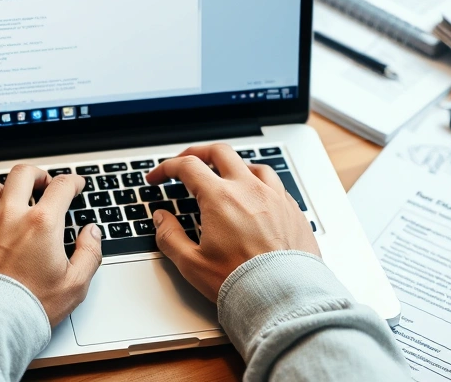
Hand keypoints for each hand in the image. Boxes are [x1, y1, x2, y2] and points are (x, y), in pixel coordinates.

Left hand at [0, 166, 103, 326]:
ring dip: (3, 187)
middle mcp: (9, 215)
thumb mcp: (74, 286)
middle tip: (43, 183)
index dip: (72, 181)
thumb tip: (92, 233)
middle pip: (23, 174)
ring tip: (9, 196)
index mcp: (41, 224)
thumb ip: (89, 254)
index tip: (74, 185)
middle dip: (37, 174)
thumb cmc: (26, 309)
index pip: (61, 187)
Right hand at [146, 143, 319, 301]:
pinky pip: (274, 183)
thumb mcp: (192, 264)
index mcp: (221, 198)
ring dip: (231, 165)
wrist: (284, 297)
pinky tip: (255, 196)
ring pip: (251, 164)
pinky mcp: (292, 209)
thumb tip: (161, 218)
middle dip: (197, 153)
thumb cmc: (242, 283)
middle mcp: (249, 189)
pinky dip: (258, 182)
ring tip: (222, 176)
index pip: (188, 166)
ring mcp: (275, 196)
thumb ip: (170, 236)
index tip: (157, 178)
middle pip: (220, 152)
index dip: (166, 168)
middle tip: (185, 163)